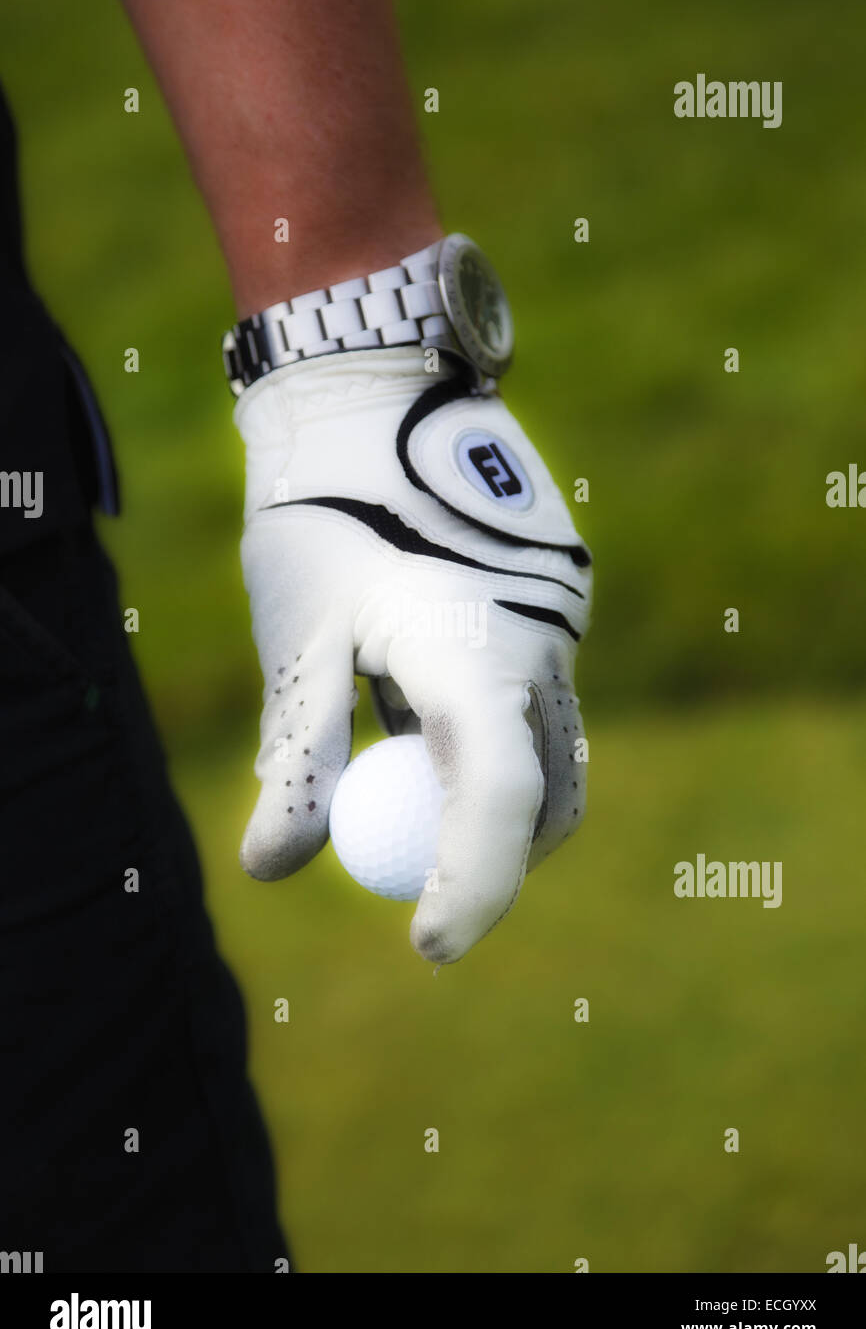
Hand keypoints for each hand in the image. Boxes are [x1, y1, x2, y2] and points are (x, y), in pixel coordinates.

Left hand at [234, 348, 591, 963]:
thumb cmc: (319, 508)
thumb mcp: (297, 639)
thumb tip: (275, 866)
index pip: (499, 804)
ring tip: (399, 754)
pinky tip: (419, 681)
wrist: (373, 383)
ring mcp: (563, 613)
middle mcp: (542, 640)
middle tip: (418, 879)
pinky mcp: (560, 592)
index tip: (426, 946)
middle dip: (495, 855)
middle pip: (546, 793)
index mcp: (477, 652)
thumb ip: (298, 757)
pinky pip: (540, 691)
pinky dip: (490, 725)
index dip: (472, 889)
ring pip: (551, 746)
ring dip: (491, 789)